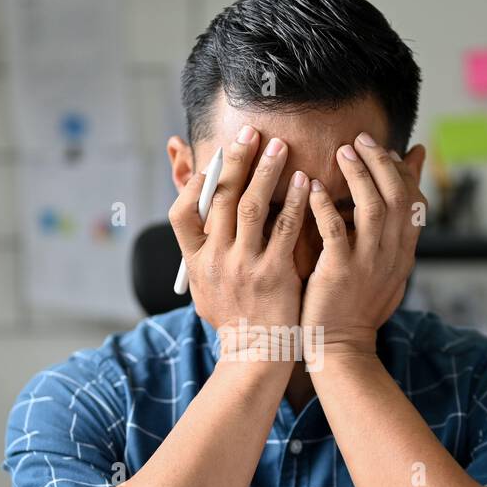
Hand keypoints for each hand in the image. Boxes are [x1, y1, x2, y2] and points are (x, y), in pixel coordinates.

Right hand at [170, 126, 308, 359]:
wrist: (256, 354)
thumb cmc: (233, 319)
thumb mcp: (204, 287)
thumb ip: (203, 252)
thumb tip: (201, 219)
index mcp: (195, 261)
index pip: (181, 212)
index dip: (195, 183)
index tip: (213, 161)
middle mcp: (215, 259)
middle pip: (221, 198)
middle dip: (236, 160)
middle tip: (251, 131)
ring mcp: (243, 266)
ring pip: (251, 206)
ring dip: (266, 171)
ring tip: (280, 146)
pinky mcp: (274, 273)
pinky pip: (285, 229)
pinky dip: (295, 202)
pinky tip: (305, 182)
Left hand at [300, 132, 426, 357]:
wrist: (340, 348)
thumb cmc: (356, 305)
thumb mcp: (385, 269)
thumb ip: (392, 234)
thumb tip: (395, 215)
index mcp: (403, 253)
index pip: (415, 200)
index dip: (404, 170)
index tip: (389, 149)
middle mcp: (392, 255)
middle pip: (398, 195)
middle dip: (381, 162)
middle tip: (361, 139)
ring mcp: (368, 264)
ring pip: (373, 206)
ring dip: (358, 174)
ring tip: (342, 152)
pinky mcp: (340, 272)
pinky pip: (336, 230)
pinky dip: (325, 205)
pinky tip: (311, 187)